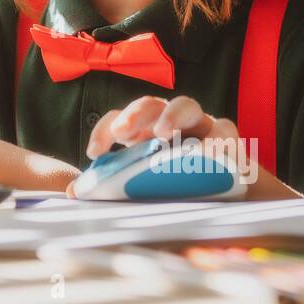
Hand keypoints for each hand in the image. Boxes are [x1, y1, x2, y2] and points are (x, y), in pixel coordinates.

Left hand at [66, 95, 282, 198]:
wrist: (230, 199)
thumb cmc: (180, 188)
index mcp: (146, 132)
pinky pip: (225, 131)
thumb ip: (112, 187)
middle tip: (125, 133)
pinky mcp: (229, 138)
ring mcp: (200, 126)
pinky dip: (218, 139)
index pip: (121, 120)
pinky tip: (210, 152)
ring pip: (187, 105)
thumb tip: (73, 193)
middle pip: (150, 103)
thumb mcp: (145, 189)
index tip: (94, 151)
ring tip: (163, 133)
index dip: (105, 130)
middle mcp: (171, 123)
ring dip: (172, 115)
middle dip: (135, 114)